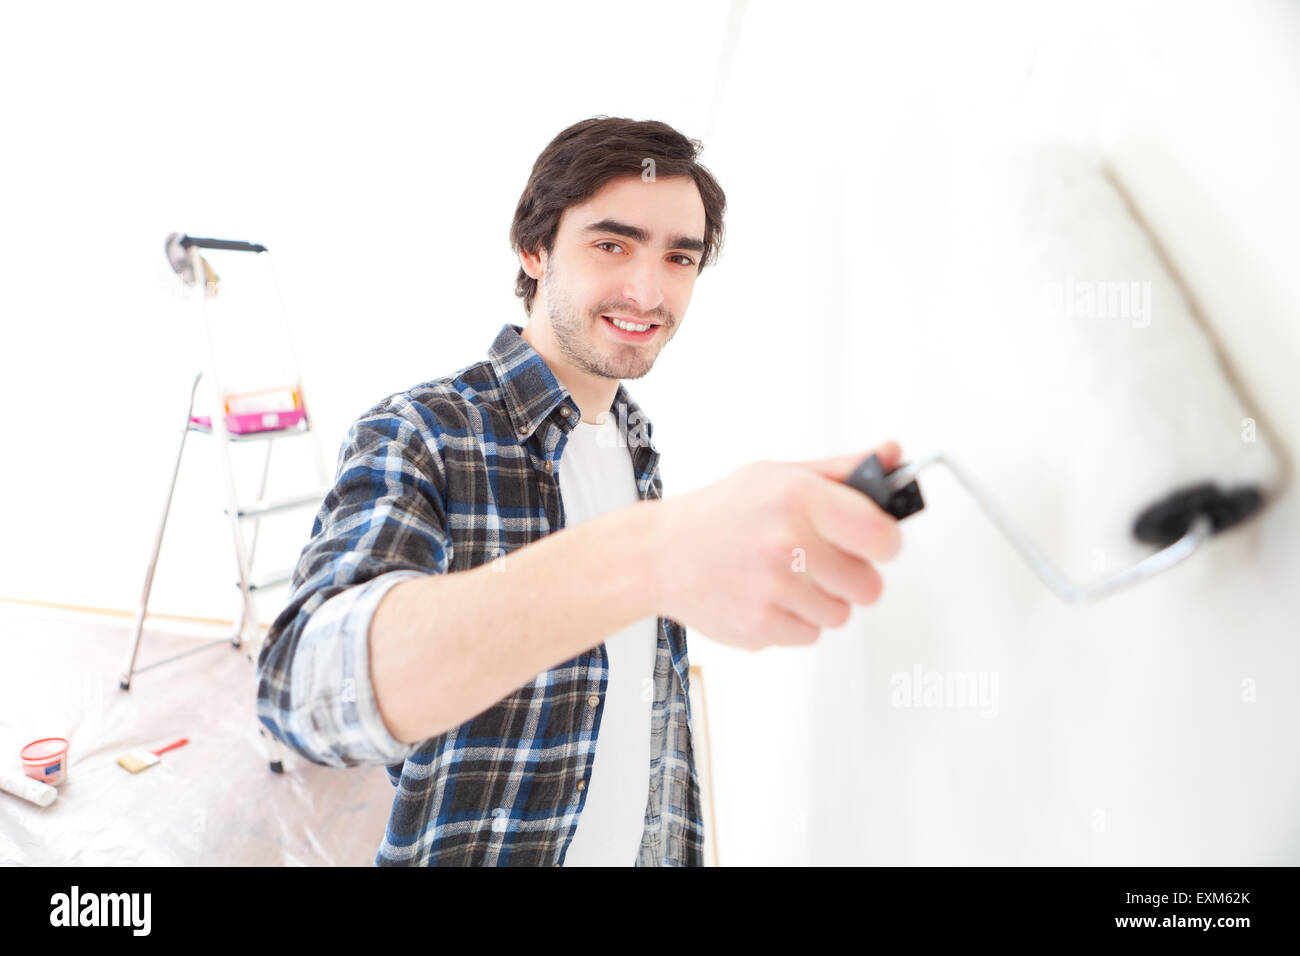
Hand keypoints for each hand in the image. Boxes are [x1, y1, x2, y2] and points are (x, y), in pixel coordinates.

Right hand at [650, 441, 903, 650]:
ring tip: (787, 578)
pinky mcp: (761, 625)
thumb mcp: (779, 476)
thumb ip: (842, 471)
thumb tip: (895, 455)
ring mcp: (774, 588)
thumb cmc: (723, 512)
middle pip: (869, 586)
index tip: (874, 543)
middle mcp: (789, 542)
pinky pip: (810, 635)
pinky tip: (767, 596)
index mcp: (800, 497)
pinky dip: (794, 621)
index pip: (883, 537)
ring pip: (840, 614)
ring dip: (822, 601)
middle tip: (822, 562)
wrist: (659, 553)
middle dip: (852, 577)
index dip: (884, 543)